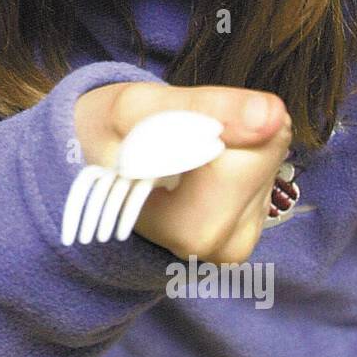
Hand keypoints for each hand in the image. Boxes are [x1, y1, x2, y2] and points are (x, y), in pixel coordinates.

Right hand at [74, 82, 291, 264]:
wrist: (83, 170)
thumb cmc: (102, 137)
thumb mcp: (135, 109)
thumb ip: (205, 110)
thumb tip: (273, 115)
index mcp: (192, 229)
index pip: (256, 145)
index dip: (221, 117)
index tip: (175, 125)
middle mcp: (223, 247)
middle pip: (268, 152)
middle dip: (230, 129)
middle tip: (178, 133)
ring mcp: (238, 242)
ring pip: (269, 158)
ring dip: (232, 140)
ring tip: (181, 148)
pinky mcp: (247, 230)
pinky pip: (264, 170)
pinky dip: (235, 154)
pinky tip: (198, 162)